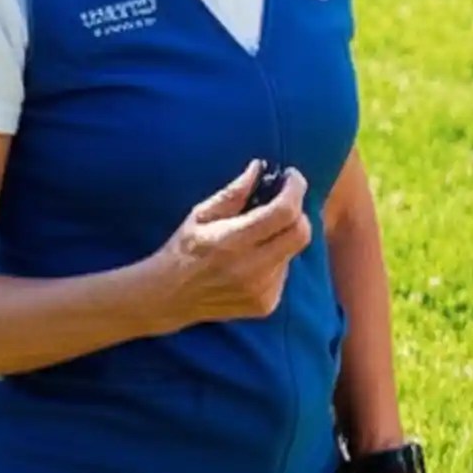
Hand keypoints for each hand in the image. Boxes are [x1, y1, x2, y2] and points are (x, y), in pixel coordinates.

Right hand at [151, 160, 311, 328]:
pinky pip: (285, 271)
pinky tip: (254, 259)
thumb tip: (260, 168)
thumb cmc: (185, 248)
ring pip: (294, 252)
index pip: (284, 213)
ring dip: (283, 236)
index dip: (295, 190)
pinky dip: (277, 258)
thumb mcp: (202, 214)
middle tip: (284, 202)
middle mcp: (251, 269)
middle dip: (298, 212)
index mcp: (233, 241)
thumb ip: (234, 192)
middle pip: (301, 234)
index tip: (292, 177)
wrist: (170, 296)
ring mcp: (261, 290)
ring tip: (259, 235)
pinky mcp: (266, 304)